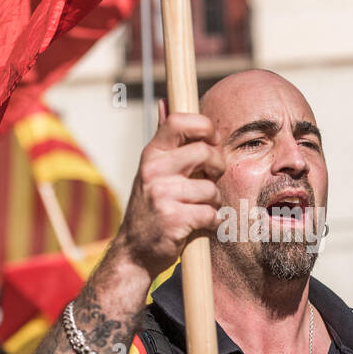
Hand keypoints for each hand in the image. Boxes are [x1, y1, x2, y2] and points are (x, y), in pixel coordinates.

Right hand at [116, 100, 224, 278]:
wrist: (135, 251)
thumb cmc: (152, 208)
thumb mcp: (152, 170)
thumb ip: (165, 141)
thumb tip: (165, 102)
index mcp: (152, 154)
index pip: (179, 121)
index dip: (204, 127)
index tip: (210, 141)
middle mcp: (153, 170)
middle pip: (205, 152)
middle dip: (218, 167)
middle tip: (212, 177)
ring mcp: (161, 195)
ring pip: (211, 189)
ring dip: (213, 202)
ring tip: (198, 208)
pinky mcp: (173, 219)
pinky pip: (211, 214)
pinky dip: (211, 223)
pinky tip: (197, 225)